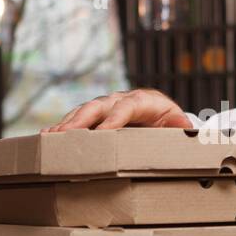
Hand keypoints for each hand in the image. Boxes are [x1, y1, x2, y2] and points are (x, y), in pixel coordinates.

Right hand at [41, 88, 190, 131]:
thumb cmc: (171, 122)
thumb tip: (186, 127)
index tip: (102, 132)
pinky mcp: (98, 115)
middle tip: (65, 134)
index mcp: (145, 101)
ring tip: (50, 135)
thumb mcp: (179, 124)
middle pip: (99, 106)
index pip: (127, 107)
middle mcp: (122, 99)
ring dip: (67, 123)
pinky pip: (79, 118)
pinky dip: (64, 126)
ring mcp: (107, 105)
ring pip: (84, 111)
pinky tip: (49, 135)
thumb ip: (182, 127)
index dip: (114, 119)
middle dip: (81, 119)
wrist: (163, 115)